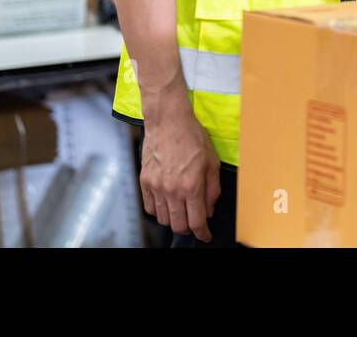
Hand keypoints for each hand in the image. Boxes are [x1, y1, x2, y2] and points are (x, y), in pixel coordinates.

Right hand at [139, 99, 221, 242]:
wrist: (168, 120)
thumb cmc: (192, 137)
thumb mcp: (212, 162)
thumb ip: (212, 190)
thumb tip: (209, 210)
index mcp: (192, 185)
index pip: (197, 222)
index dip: (203, 233)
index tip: (205, 235)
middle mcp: (172, 189)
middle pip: (178, 226)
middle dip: (189, 229)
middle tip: (195, 223)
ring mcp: (156, 186)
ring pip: (163, 219)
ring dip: (173, 220)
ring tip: (182, 210)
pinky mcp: (144, 181)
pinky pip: (150, 207)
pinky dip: (159, 211)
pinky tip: (167, 203)